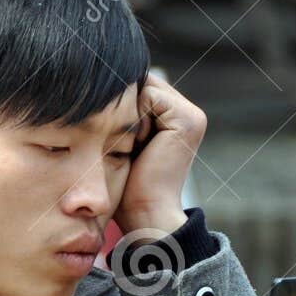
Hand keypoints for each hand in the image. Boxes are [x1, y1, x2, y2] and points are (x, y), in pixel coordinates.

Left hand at [113, 69, 206, 237]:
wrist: (144, 213)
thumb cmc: (127, 187)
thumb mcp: (123, 143)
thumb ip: (124, 113)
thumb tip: (105, 83)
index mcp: (176, 118)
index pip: (139, 88)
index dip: (120, 106)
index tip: (120, 140)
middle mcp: (188, 113)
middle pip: (141, 84)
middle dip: (124, 108)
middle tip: (127, 144)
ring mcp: (191, 114)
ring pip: (143, 87)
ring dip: (129, 116)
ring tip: (135, 146)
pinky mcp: (187, 118)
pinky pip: (148, 95)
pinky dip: (135, 118)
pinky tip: (140, 144)